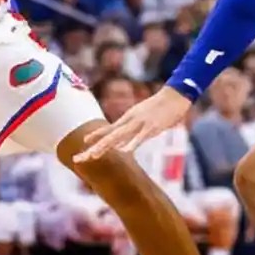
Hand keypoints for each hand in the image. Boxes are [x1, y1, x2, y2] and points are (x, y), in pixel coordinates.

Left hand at [74, 87, 191, 162]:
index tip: (83, 143)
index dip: (95, 136)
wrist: (175, 95)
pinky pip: (140, 137)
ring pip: (119, 137)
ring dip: (105, 147)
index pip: (108, 130)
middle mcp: (130, 121)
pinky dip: (132, 144)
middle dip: (94, 148)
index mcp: (128, 119)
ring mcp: (139, 124)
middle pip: (109, 137)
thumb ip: (133, 129)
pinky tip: (124, 152)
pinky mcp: (151, 127)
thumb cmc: (161, 107)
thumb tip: (123, 142)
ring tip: (92, 156)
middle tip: (79, 159)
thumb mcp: (143, 117)